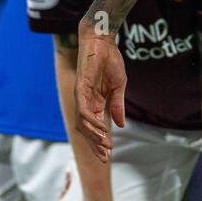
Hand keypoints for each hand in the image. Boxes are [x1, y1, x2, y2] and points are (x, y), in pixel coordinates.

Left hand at [76, 20, 125, 161]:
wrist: (103, 41)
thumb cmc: (110, 61)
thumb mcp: (119, 87)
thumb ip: (118, 105)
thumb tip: (120, 125)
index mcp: (95, 103)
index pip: (94, 128)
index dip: (100, 141)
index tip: (110, 154)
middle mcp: (85, 102)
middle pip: (86, 130)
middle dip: (95, 145)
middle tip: (106, 158)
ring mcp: (81, 96)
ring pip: (83, 124)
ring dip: (94, 137)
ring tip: (106, 146)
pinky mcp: (81, 89)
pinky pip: (84, 111)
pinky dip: (92, 122)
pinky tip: (102, 129)